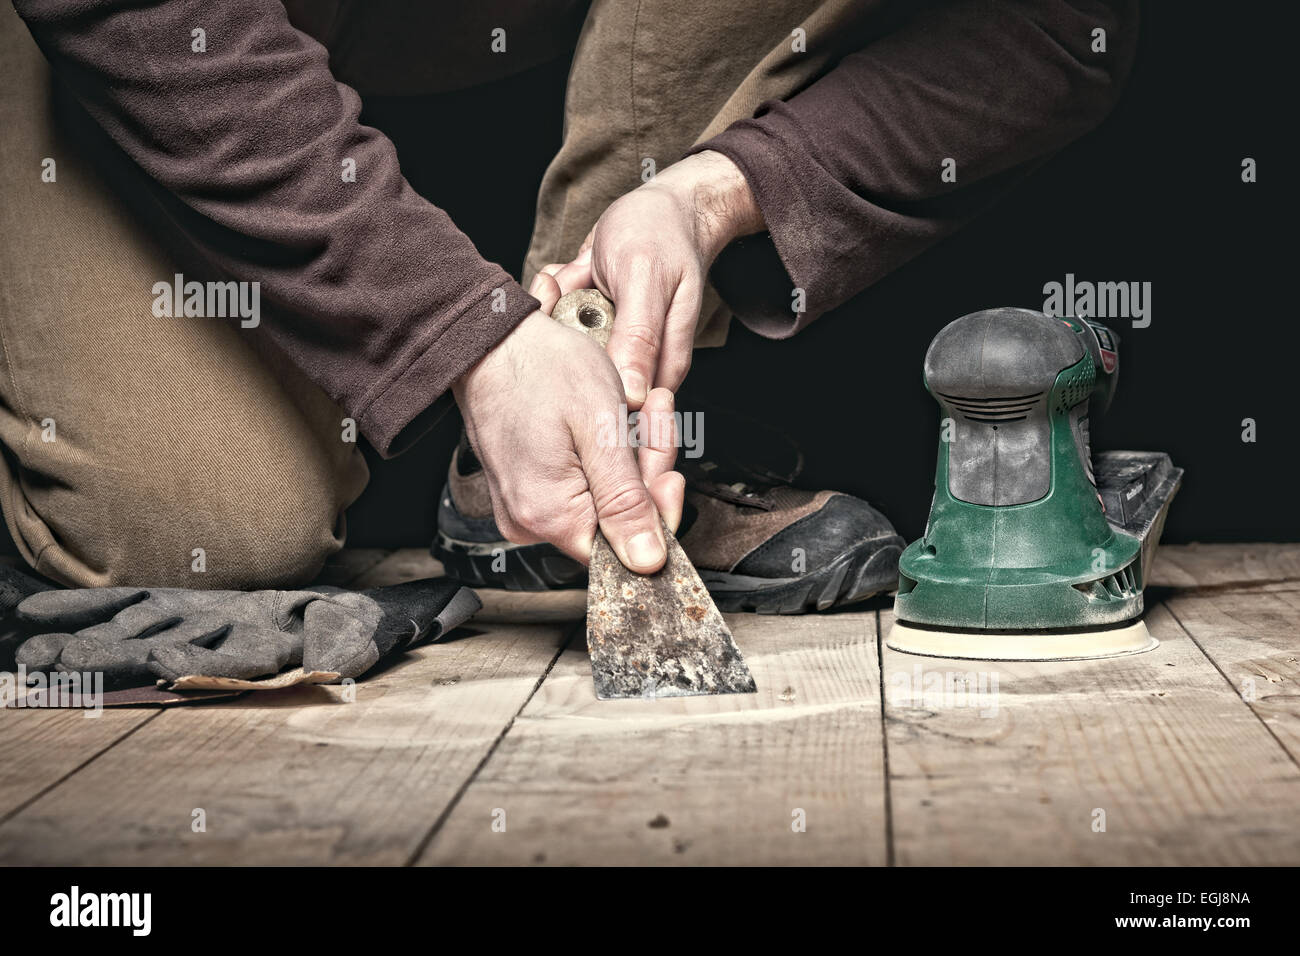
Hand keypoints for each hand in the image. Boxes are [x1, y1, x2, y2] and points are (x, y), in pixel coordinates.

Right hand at [452, 276, 684, 573]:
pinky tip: (610, 420)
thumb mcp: (601, 430)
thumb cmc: (542, 368)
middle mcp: (531, 521)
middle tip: (651, 420)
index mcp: (550, 516)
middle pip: (616, 522)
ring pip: (603, 499)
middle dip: (645, 472)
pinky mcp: (526, 486)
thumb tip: (648, 563)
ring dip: (629, 456)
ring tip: (633, 409)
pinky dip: (604, 454)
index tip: (670, 472)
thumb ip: (625, 502)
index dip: (656, 512)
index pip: (624, 551)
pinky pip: (580, 485)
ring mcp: (524, 505)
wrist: (493, 337)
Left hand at [546, 150, 763, 407]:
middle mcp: (637, 363)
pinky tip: (576, 270)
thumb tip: (634, 397)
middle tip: (579, 285)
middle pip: (581, 373)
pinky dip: (561, 289)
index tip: (574, 327)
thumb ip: (640, 337)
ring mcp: (612, 345)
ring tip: (581, 274)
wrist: (664, 207)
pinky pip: (561, 318)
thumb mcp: (646, 279)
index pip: (618, 406)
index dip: (584, 379)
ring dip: (563, 301)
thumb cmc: (662, 234)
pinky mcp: (593, 327)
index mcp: (661, 366)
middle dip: (567, 326)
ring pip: (565, 343)